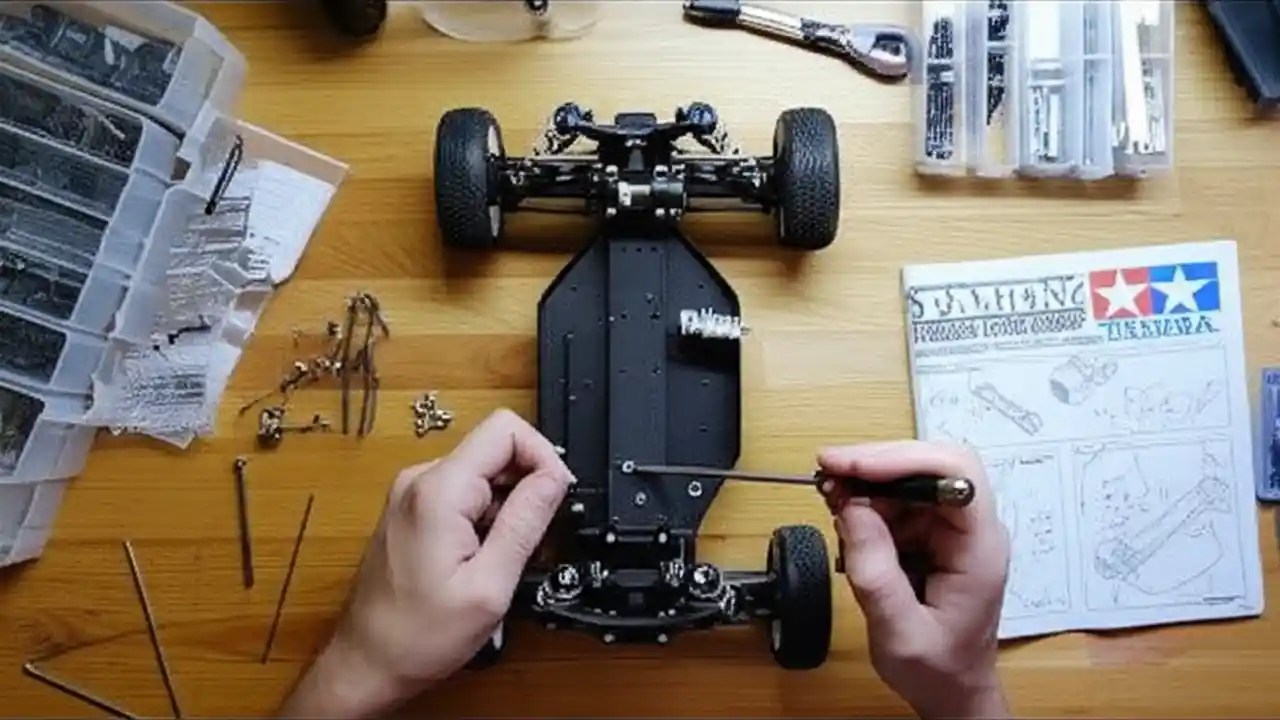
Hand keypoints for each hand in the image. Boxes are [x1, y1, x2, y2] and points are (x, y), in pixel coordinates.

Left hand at [278, 410, 573, 718]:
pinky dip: (487, 518)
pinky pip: (464, 493)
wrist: (368, 662)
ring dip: (508, 508)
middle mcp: (420, 480)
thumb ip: (526, 522)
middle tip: (534, 541)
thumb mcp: (490, 585)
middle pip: (496, 450)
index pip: (507, 430)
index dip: (543, 458)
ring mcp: (413, 493)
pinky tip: (484, 558)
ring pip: (484, 473)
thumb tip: (555, 477)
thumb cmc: (418, 636)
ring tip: (505, 559)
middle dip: (527, 488)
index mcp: (439, 491)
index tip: (555, 498)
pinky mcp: (413, 509)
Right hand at [822, 441, 1010, 718]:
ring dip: (867, 478)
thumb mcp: (900, 632)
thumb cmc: (939, 670)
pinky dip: (866, 497)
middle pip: (932, 463)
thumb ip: (876, 574)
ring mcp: (951, 530)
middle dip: (877, 462)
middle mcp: (971, 529)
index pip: (956, 473)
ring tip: (829, 491)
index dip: (902, 460)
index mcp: (980, 549)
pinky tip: (843, 510)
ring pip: (911, 476)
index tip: (852, 467)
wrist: (951, 691)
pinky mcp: (930, 534)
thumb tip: (852, 509)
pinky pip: (899, 499)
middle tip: (828, 470)